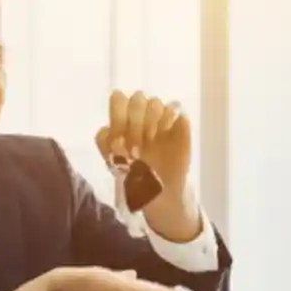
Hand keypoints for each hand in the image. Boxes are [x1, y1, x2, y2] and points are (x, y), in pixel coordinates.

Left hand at [95, 90, 201, 241]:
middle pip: (138, 98)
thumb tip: (117, 141)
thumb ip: (109, 148)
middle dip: (136, 121)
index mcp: (121, 119)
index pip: (118, 100)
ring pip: (156, 103)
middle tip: (137, 148)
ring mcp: (161, 119)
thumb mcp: (113, 163)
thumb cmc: (132, 175)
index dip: (119, 116)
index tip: (120, 139)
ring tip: (152, 143)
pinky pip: (178, 115)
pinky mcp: (180, 128)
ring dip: (152, 121)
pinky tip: (167, 140)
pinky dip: (173, 125)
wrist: (158, 192)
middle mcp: (141, 114)